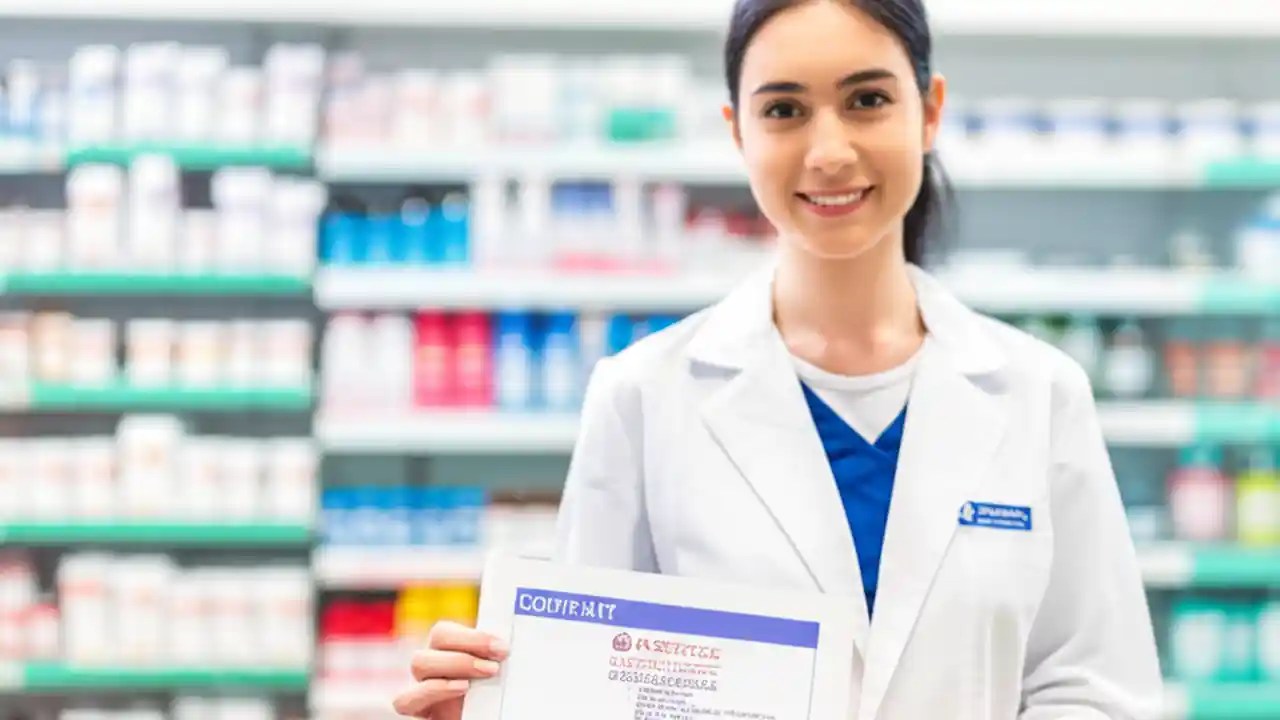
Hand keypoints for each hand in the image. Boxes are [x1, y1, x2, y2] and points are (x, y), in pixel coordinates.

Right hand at [392, 621, 508, 718]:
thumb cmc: (499, 706)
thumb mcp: (503, 684)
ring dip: (453, 664)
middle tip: (496, 665)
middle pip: (436, 638)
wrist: (492, 716)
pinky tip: (460, 690)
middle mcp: (435, 665)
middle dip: (468, 647)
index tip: (503, 648)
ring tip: (483, 677)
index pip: (448, 631)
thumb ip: (504, 665)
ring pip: (420, 661)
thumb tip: (520, 649)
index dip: (473, 635)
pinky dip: (432, 690)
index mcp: (453, 651)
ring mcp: (424, 687)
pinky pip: (406, 699)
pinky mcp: (420, 712)